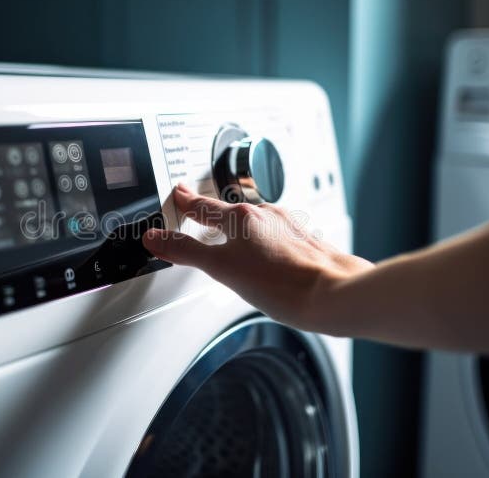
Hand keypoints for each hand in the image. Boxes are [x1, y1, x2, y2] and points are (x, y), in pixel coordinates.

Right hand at [142, 184, 373, 330]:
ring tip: (228, 234)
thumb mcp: (222, 269)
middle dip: (211, 212)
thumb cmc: (284, 284)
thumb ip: (186, 251)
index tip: (178, 193)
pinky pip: (274, 234)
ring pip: (254, 221)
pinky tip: (265, 254)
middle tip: (196, 208)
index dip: (186, 201)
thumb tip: (155, 238)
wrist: (334, 294)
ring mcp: (287, 227)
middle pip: (229, 210)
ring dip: (238, 225)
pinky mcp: (304, 242)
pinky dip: (261, 239)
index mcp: (241, 216)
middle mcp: (266, 215)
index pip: (203, 205)